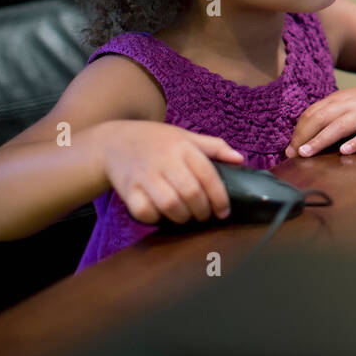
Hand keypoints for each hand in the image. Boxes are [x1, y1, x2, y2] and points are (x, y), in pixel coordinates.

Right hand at [97, 120, 245, 224]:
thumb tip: (240, 159)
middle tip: (204, 215)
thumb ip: (214, 147)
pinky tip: (161, 215)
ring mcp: (144, 175)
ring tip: (186, 216)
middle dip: (202, 210)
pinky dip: (155, 218)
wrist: (115, 141)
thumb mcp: (186, 136)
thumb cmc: (157, 140)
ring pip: (169, 204)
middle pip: (191, 193)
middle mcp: (164, 161)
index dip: (220, 198)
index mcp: (182, 147)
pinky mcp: (128, 189)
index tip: (223, 211)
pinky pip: (144, 211)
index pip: (208, 175)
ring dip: (182, 217)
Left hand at [285, 82, 355, 157]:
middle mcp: (349, 105)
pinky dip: (355, 142)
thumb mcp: (344, 102)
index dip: (299, 131)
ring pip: (340, 126)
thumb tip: (300, 136)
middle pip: (321, 118)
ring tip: (308, 152)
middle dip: (304, 136)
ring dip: (321, 139)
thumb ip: (326, 114)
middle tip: (294, 153)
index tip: (289, 148)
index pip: (312, 114)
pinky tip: (344, 151)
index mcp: (337, 100)